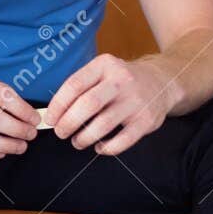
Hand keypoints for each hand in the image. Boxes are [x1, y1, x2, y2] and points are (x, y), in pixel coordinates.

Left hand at [46, 54, 180, 154]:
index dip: (58, 105)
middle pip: (88, 104)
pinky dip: (107, 148)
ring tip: (77, 142)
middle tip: (61, 133)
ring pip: (103, 124)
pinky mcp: (147, 120)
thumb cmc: (122, 81)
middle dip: (68, 123)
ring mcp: (136, 100)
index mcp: (104, 65)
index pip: (74, 85)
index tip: (50, 119)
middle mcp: (121, 80)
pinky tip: (99, 147)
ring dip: (84, 137)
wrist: (162, 82)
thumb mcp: (102, 72)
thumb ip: (80, 88)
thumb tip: (54, 114)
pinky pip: (123, 140)